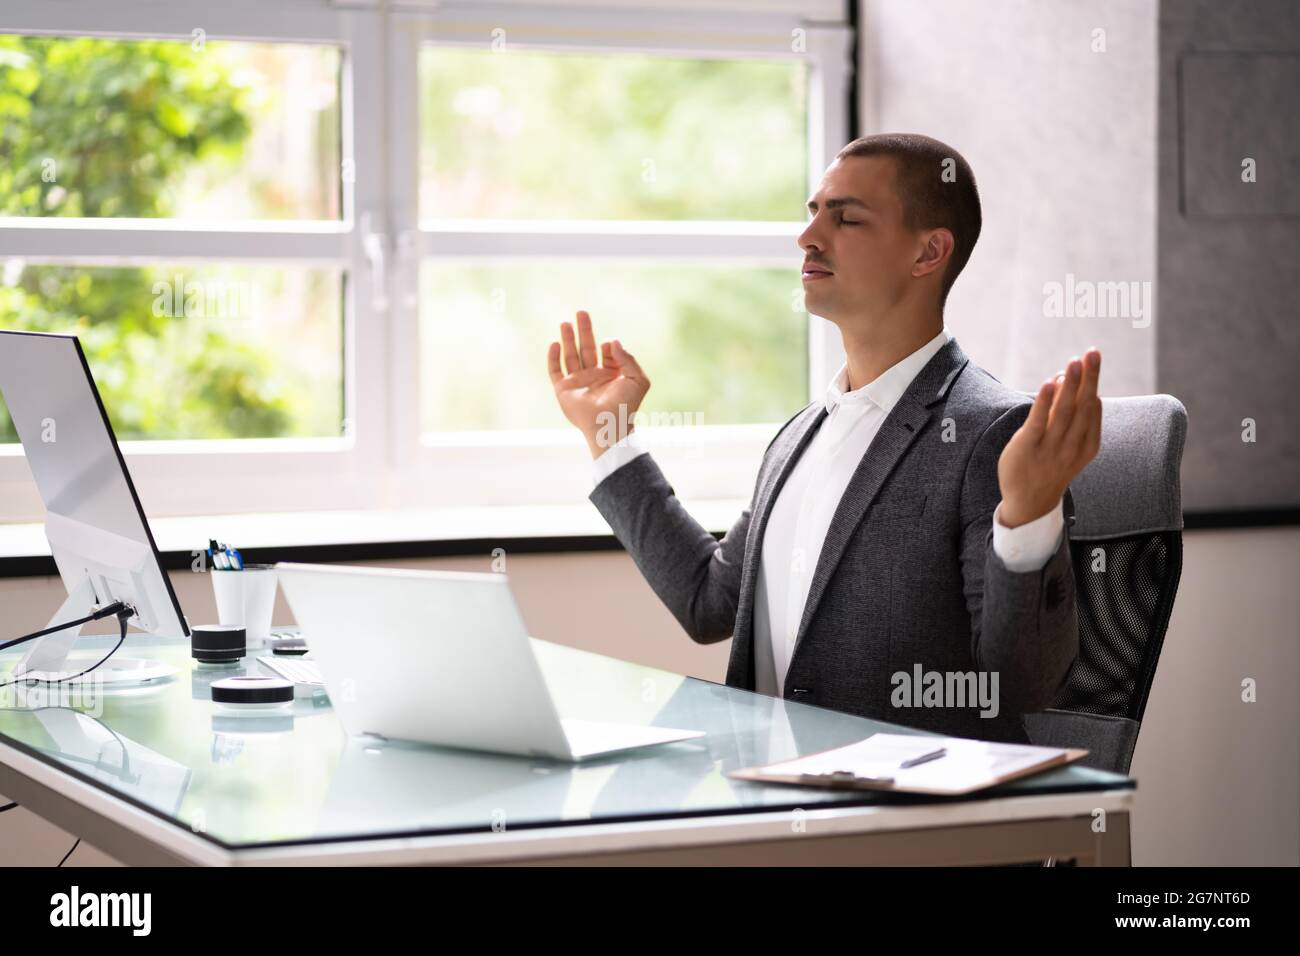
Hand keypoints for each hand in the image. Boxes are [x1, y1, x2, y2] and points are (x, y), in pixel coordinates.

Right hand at [547, 310, 650, 458]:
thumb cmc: (626, 405)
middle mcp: (593, 377)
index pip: (606, 353)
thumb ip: (628, 358)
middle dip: (584, 330)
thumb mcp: (637, 379)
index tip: (608, 346)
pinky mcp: (563, 390)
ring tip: (566, 322)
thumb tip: (612, 341)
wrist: (609, 424)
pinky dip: (553, 357)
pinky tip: (555, 343)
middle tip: (581, 312)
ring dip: (568, 338)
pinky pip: (555, 371)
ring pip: (570, 356)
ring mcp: (578, 383)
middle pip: (586, 348)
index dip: (609, 347)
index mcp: (611, 375)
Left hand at [997, 349, 1101, 527]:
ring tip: (1074, 362)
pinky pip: (1038, 422)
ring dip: (1070, 385)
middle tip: (1093, 352)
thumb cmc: (1049, 466)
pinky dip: (1044, 402)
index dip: (1091, 382)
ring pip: (1064, 412)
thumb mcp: (1068, 444)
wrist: (1030, 502)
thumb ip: (1066, 413)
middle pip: (1083, 406)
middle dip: (1089, 378)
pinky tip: (1049, 384)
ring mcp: (1051, 448)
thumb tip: (1064, 378)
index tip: (1090, 358)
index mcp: (1088, 445)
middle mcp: (1073, 446)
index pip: (1093, 408)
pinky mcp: (1027, 448)